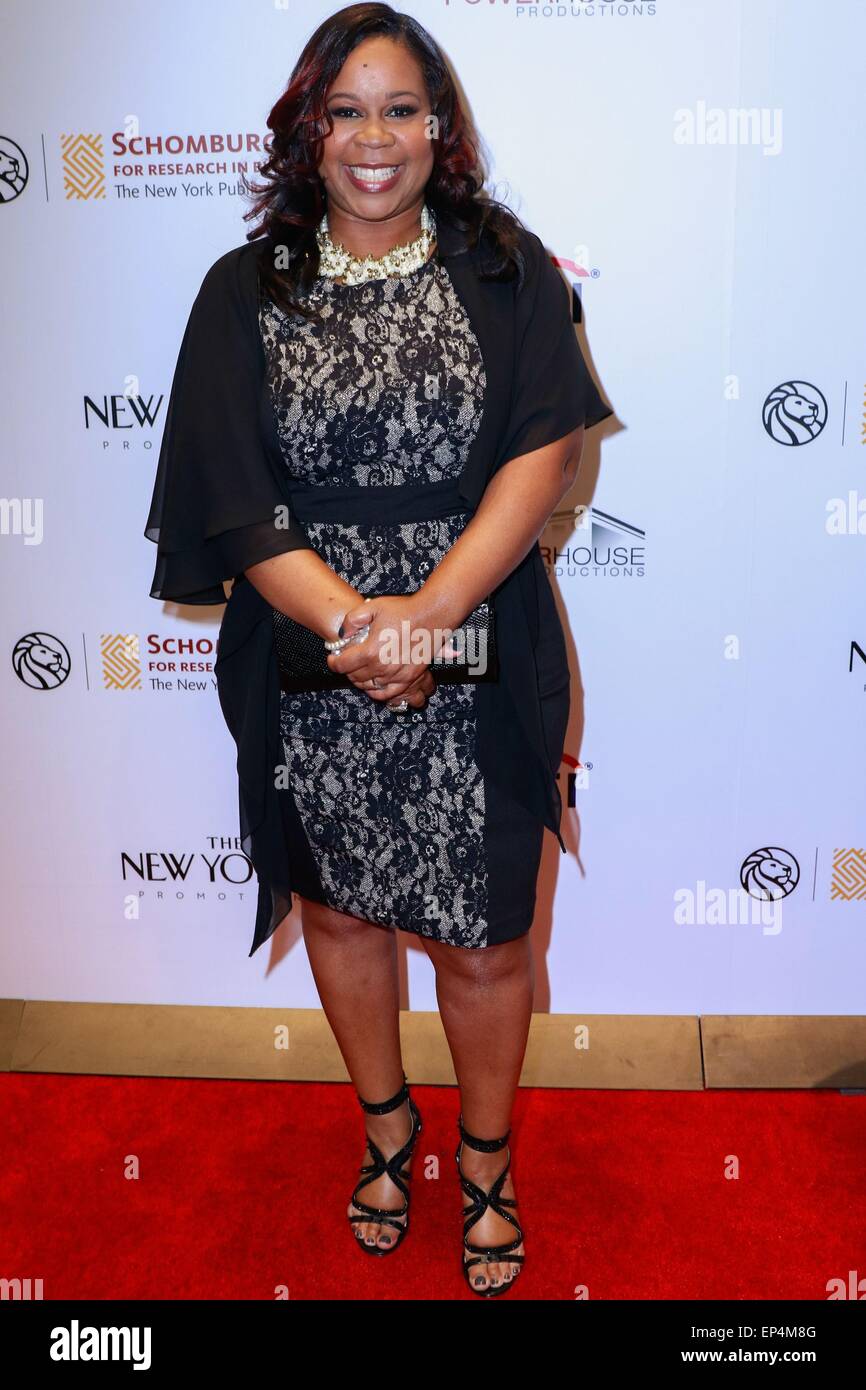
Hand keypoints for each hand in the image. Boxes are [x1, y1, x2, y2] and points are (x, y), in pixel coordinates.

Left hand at [327, 592, 448, 705]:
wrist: (431, 616)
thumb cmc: (404, 610)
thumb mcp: (372, 607)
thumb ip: (352, 621)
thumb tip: (343, 635)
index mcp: (370, 651)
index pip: (342, 665)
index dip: (333, 662)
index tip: (333, 659)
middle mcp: (382, 667)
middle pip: (354, 677)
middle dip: (347, 669)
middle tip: (348, 661)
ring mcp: (396, 675)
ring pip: (368, 686)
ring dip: (360, 680)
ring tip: (360, 670)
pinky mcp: (408, 678)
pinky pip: (387, 693)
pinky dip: (377, 692)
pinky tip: (374, 684)